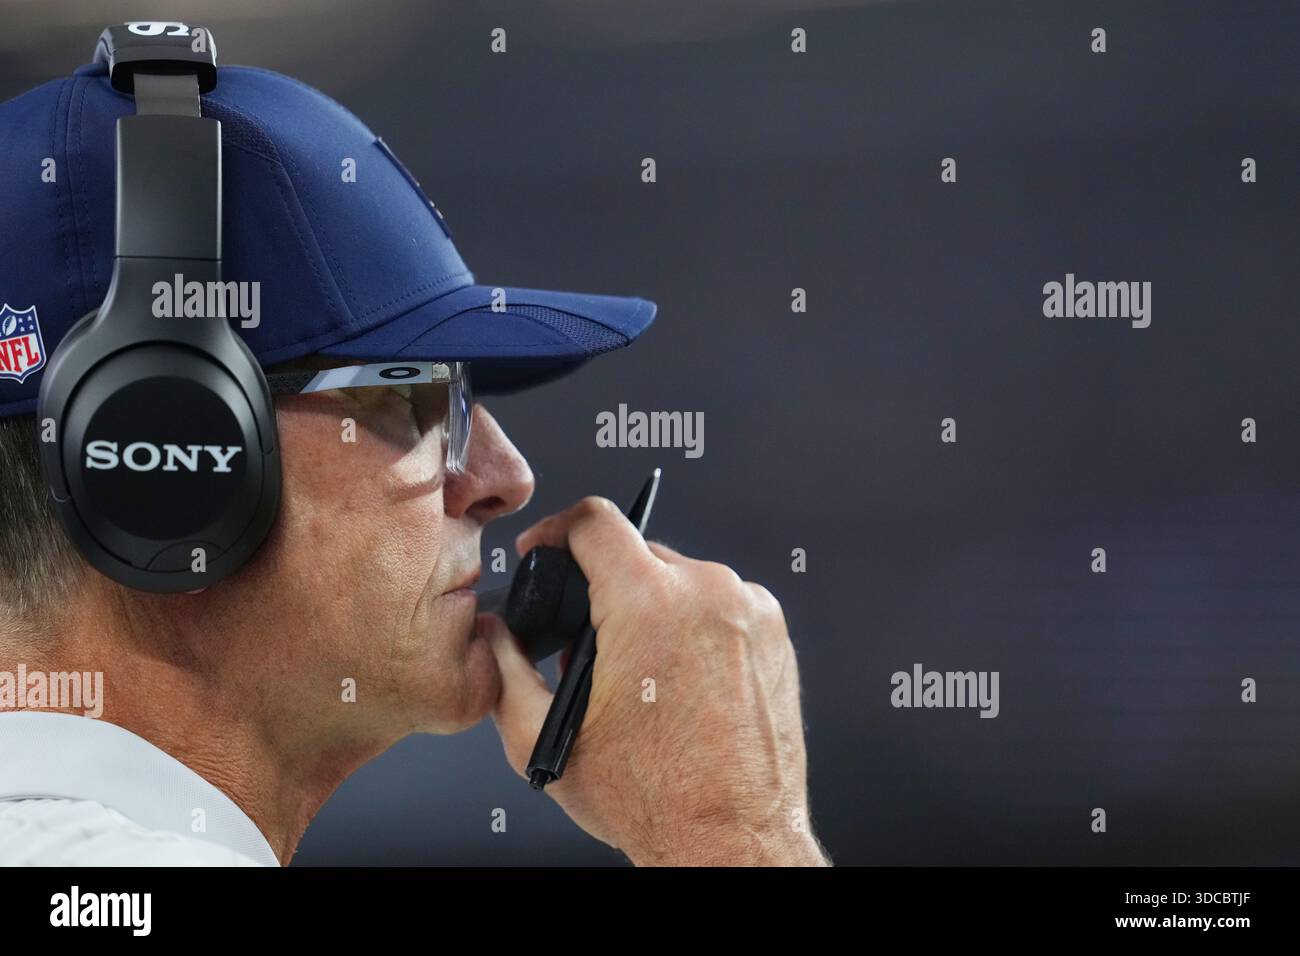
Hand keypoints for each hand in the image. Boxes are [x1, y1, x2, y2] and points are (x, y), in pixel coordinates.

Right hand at [484, 496, 828, 865]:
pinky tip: (683, 679)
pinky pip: (722, 605)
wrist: (731, 839)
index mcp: (648, 604)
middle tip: (592, 643)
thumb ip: (506, 669)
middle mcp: (706, 593)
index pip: (595, 520)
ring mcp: (749, 610)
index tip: (548, 548)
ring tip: (642, 672)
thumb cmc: (654, 798)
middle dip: (607, 589)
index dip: (556, 529)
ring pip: (683, 580)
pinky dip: (696, 627)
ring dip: (654, 609)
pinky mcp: (775, 632)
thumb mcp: (547, 738)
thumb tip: (495, 635)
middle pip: (639, 553)